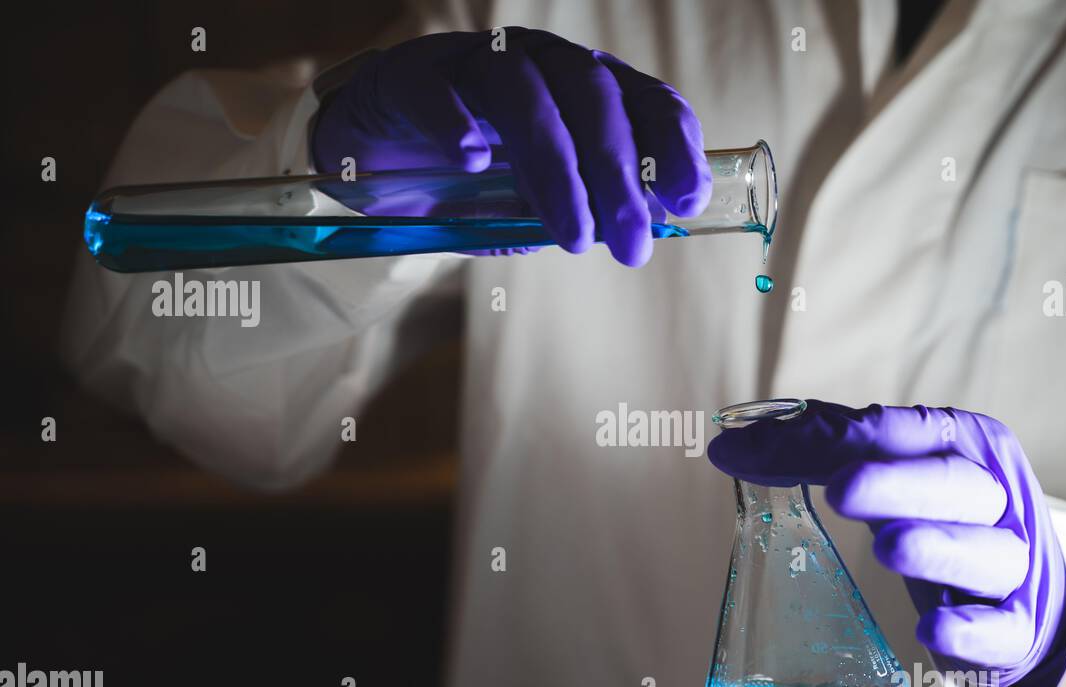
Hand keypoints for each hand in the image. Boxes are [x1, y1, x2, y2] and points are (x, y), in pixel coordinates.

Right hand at [311, 28, 711, 265]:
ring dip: (557, 170)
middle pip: (593, 100)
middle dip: (620, 177)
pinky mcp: (412, 75)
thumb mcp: (536, 203)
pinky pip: (438, 91)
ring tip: (572, 236)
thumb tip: (622, 235)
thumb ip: (575, 212)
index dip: (672, 145)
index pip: (643, 100)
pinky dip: (456, 122)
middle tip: (631, 244)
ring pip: (527, 97)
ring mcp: (476, 63)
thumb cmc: (473, 176)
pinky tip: (472, 164)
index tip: (687, 200)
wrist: (378, 152)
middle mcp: (539, 63)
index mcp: (582, 87)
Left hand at [708, 401, 1065, 686]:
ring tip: (889, 547)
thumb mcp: (891, 475)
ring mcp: (1012, 566)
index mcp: (966, 445)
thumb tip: (727, 448)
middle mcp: (997, 497)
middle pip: (954, 483)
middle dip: (898, 484)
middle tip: (841, 489)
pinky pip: (1000, 630)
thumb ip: (818, 453)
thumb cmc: (939, 517)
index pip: (901, 431)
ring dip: (939, 548)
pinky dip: (970, 629)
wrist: (1018, 591)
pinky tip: (933, 629)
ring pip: (986, 552)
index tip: (759, 451)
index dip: (834, 438)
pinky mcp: (1016, 629)